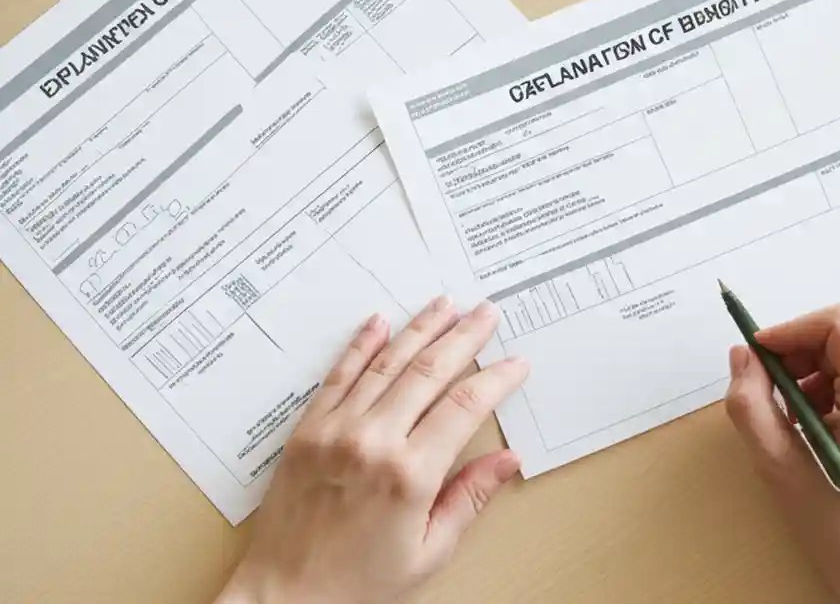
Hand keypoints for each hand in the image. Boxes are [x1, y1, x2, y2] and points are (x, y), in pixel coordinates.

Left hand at [216, 297, 527, 603]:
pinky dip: (360, 346)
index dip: (496, 379)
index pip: (466, 407)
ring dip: (419, 329)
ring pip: (386, 364)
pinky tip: (379, 322)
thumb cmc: (357, 586)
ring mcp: (335, 430)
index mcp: (410, 475)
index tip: (516, 364)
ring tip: (445, 304)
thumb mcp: (428, 552)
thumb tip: (507, 459)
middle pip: (430, 371)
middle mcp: (373, 441)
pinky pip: (338, 376)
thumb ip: (469, 499)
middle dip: (464, 337)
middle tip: (486, 313)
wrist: (284, 598)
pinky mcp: (306, 431)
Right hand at [725, 303, 839, 603]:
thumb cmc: (836, 524)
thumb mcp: (777, 465)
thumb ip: (751, 403)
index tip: (760, 355)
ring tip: (797, 424)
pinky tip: (819, 429)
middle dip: (798, 359)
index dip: (793, 329)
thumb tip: (743, 355)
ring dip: (811, 378)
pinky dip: (830, 390)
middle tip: (773, 400)